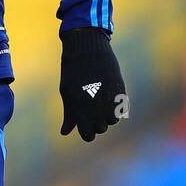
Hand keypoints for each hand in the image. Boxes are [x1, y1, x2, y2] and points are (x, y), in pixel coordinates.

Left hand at [59, 27, 125, 142]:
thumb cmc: (72, 71)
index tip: (85, 127)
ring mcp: (110, 100)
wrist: (87, 49)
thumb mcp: (67, 93)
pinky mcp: (120, 91)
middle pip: (101, 129)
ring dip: (107, 116)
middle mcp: (97, 108)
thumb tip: (65, 132)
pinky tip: (108, 97)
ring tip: (99, 103)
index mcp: (81, 110)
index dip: (86, 133)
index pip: (88, 135)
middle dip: (96, 124)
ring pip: (112, 120)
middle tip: (91, 112)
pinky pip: (121, 109)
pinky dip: (115, 107)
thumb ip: (69, 115)